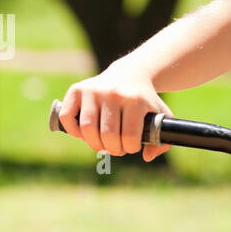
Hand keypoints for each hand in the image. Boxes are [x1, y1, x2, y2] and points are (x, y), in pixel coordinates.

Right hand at [56, 63, 173, 160]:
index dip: (130, 149)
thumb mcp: (161, 116)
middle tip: (116, 147)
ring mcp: (94, 90)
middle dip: (112, 149)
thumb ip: (162, 140)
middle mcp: (113, 93)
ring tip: (102, 143)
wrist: (130, 74)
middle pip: (107, 136)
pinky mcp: (77, 89)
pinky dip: (73, 131)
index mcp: (136, 100)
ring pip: (87, 129)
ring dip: (94, 143)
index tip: (131, 146)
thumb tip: (147, 156)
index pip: (129, 137)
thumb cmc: (145, 101)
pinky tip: (84, 133)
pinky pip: (68, 117)